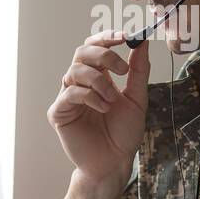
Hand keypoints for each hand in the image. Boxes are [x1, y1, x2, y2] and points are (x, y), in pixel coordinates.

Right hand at [46, 30, 148, 183]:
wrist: (114, 162)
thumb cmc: (124, 133)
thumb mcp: (137, 98)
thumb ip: (138, 70)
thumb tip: (141, 41)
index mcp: (97, 76)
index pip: (95, 47)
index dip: (107, 38)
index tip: (125, 36)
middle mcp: (79, 83)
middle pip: (82, 52)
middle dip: (104, 55)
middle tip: (122, 69)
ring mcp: (67, 97)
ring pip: (75, 71)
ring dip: (99, 81)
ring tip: (112, 99)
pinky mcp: (58, 112)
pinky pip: (70, 93)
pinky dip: (89, 96)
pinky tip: (102, 108)